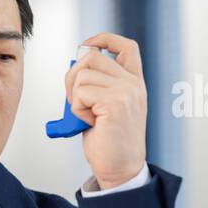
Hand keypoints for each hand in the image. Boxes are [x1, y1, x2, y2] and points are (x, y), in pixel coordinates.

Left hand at [65, 32, 147, 188]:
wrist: (119, 168)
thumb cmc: (109, 140)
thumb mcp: (106, 106)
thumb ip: (99, 84)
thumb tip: (77, 65)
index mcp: (134, 82)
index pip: (126, 46)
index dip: (104, 39)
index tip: (86, 45)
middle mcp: (133, 84)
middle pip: (92, 57)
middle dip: (73, 76)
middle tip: (75, 99)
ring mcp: (126, 92)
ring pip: (82, 76)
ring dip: (74, 98)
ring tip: (86, 115)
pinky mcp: (115, 103)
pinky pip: (80, 94)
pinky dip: (76, 110)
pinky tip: (89, 123)